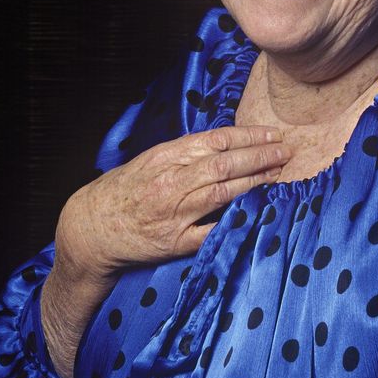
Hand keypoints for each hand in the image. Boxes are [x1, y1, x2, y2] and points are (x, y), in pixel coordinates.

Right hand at [41, 126, 288, 377]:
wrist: (90, 229)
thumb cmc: (123, 192)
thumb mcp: (149, 161)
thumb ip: (183, 153)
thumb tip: (223, 142)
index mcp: (165, 158)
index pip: (215, 141)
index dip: (247, 137)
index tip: (272, 135)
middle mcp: (171, 182)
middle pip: (225, 164)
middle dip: (260, 156)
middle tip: (288, 151)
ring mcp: (175, 213)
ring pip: (223, 192)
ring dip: (256, 182)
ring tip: (280, 174)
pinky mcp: (175, 242)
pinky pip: (212, 230)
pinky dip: (236, 220)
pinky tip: (259, 211)